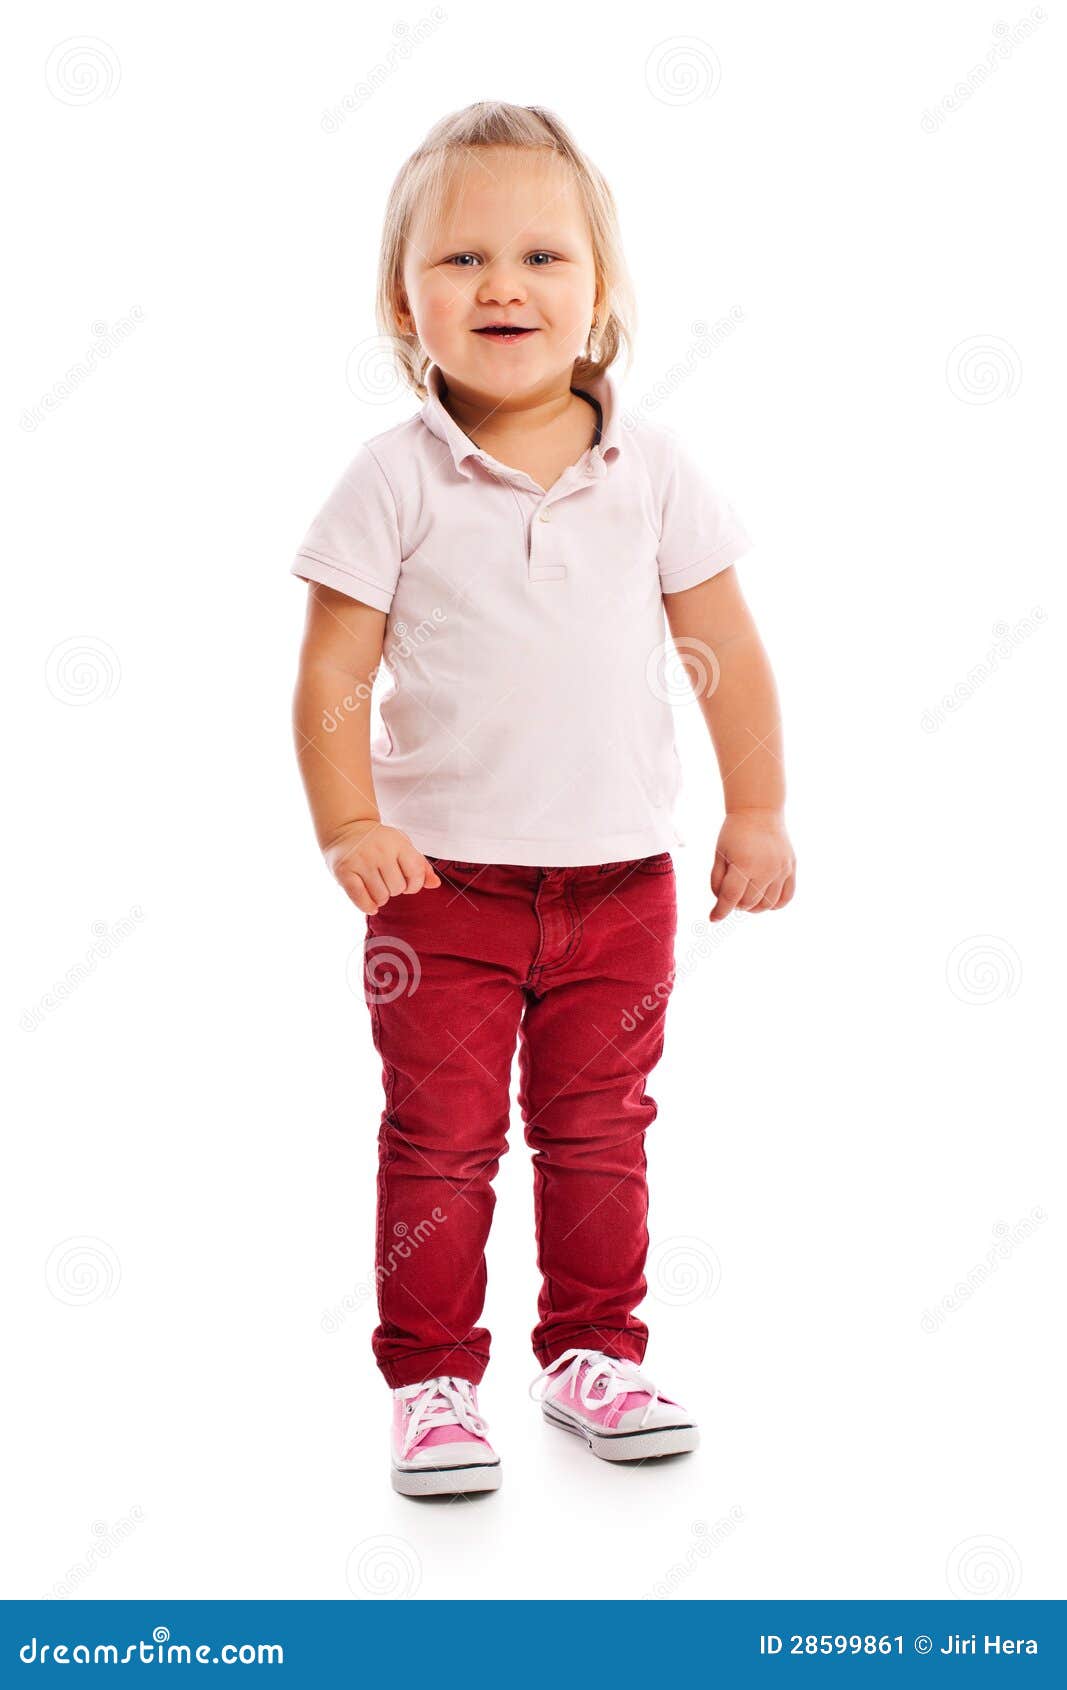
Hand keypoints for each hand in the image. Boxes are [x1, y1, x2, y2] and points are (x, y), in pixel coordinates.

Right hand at [323, 820, 440, 913]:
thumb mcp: (403, 846)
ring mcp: (361, 861)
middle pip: (397, 888)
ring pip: (380, 896)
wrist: (347, 830)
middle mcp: (379, 851)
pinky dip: (368, 906)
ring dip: (381, 898)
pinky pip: (361, 899)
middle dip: (395, 890)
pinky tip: (370, 903)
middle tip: (388, 881)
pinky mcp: (344, 871)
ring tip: (377, 886)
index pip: (416, 873)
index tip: (408, 884)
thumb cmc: (379, 842)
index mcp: (397, 843)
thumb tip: (435, 884)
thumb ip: (420, 865)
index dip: (415, 885)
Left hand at [710, 808, 795, 921]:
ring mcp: (781, 870)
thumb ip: (717, 880)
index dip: (720, 911)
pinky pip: (786, 898)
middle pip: (748, 903)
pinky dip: (774, 904)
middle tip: (731, 895)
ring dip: (753, 907)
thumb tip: (720, 903)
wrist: (759, 812)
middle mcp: (765, 869)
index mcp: (743, 864)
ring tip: (747, 896)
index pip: (730, 898)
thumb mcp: (719, 855)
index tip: (713, 918)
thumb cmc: (734, 833)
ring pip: (767, 905)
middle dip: (735, 904)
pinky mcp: (791, 868)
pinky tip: (764, 899)